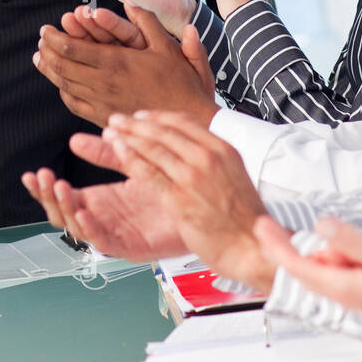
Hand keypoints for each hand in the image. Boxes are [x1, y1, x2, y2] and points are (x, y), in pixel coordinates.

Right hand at [21, 146, 187, 259]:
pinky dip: (91, 229)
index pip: (63, 197)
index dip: (45, 188)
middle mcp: (104, 217)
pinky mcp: (132, 247)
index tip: (32, 173)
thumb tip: (77, 139)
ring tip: (60, 187)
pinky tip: (83, 213)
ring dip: (66, 208)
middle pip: (63, 214)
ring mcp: (116, 233)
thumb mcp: (133, 162)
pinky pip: (105, 242)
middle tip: (42, 177)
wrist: (205, 203)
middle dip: (48, 197)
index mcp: (100, 200)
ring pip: (79, 229)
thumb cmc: (172, 185)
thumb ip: (107, 153)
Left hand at [33, 4, 218, 128]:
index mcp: (115, 62)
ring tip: (42, 60)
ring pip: (65, 86)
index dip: (54, 38)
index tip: (46, 30)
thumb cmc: (181, 82)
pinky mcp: (105, 117)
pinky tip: (62, 85)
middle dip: (47, 52)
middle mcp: (103, 83)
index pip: (72, 49)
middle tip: (40, 42)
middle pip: (62, 67)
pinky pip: (76, 105)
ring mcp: (102, 102)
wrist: (188, 120)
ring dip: (50, 71)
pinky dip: (64, 92)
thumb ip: (147, 23)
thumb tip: (130, 3)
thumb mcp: (168, 46)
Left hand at [103, 110, 273, 292]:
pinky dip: (130, 158)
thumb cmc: (244, 217)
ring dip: (127, 137)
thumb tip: (197, 149)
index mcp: (223, 149)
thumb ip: (215, 159)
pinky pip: (148, 172)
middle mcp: (208, 158)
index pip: (184, 122)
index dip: (158, 117)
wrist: (250, 245)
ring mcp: (193, 177)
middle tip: (117, 120)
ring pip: (153, 148)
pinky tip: (117, 150)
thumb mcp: (235, 175)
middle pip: (164, 131)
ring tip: (110, 132)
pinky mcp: (179, 198)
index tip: (142, 116)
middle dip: (136, 123)